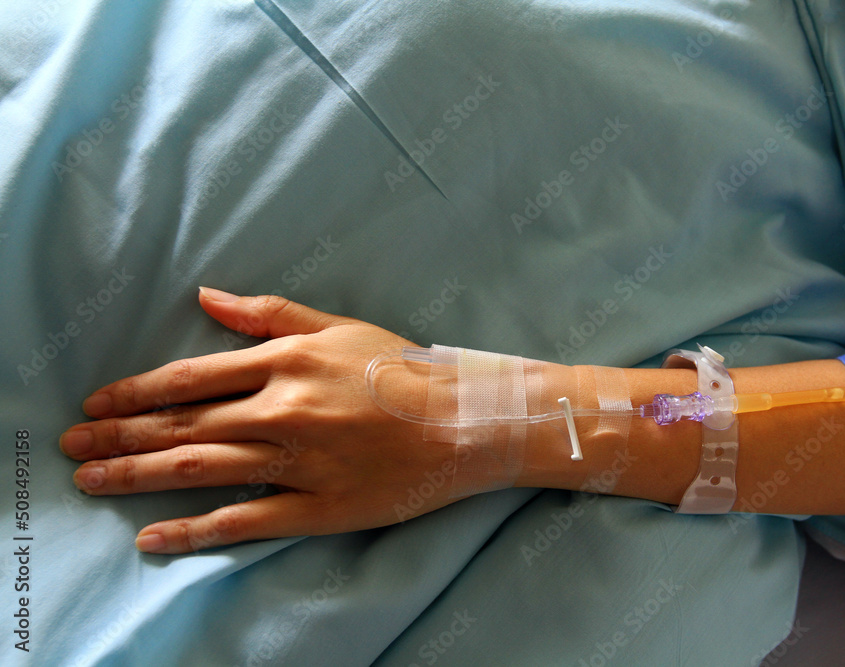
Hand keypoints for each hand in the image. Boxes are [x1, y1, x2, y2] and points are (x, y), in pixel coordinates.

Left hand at [59, 289, 458, 553]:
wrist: (464, 421)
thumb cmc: (403, 368)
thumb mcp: (338, 326)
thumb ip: (269, 313)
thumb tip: (205, 296)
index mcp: (286, 363)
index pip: (190, 378)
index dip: (135, 392)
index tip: (98, 402)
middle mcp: (282, 411)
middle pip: (182, 426)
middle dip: (118, 434)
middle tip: (72, 444)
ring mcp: (297, 463)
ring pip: (199, 470)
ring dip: (137, 476)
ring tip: (91, 480)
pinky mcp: (317, 508)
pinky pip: (244, 522)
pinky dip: (194, 532)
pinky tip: (154, 538)